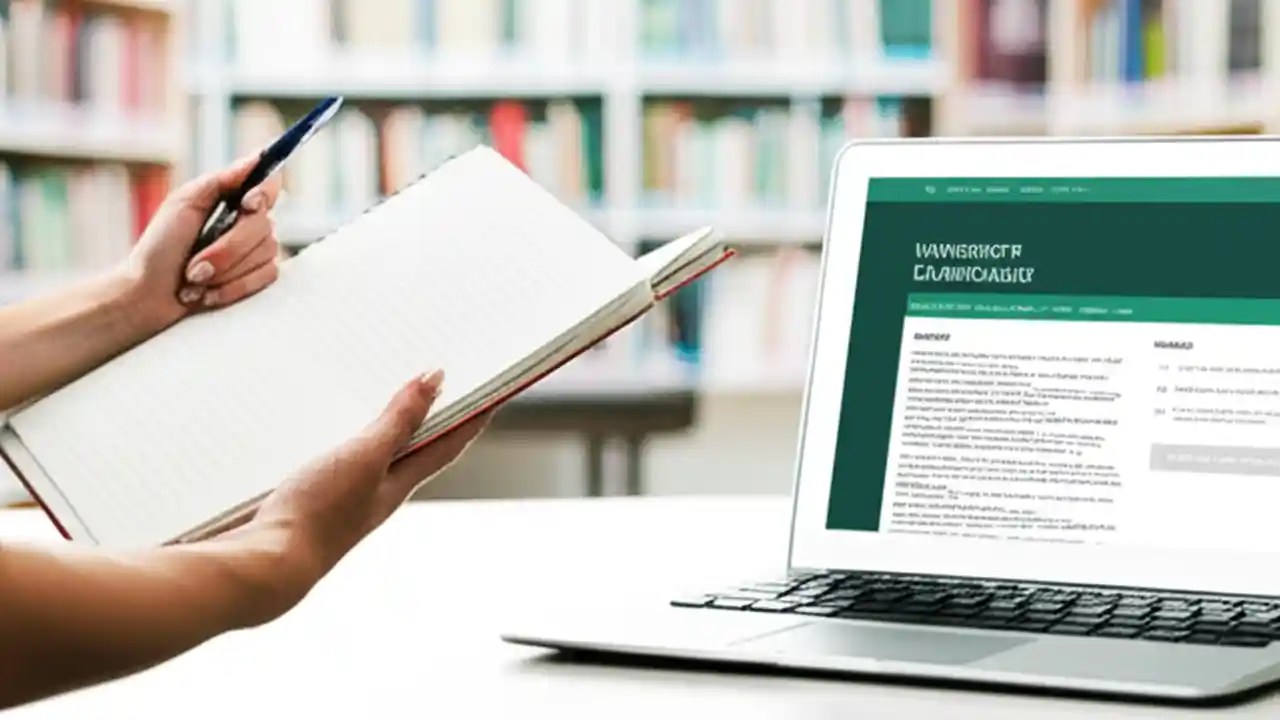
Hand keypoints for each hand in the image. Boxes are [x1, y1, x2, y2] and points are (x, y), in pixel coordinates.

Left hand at [122, 155, 282, 330]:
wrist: (149, 294)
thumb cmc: (159, 247)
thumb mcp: (182, 205)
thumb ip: (219, 181)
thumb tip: (256, 158)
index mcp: (230, 199)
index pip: (268, 184)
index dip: (264, 193)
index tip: (246, 204)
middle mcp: (248, 222)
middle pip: (264, 226)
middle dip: (226, 250)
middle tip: (194, 265)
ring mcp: (256, 251)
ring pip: (265, 254)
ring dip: (224, 272)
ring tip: (195, 280)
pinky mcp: (258, 278)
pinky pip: (265, 277)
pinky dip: (232, 288)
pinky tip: (207, 294)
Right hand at [215, 370, 490, 622]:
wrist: (265, 566)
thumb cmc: (317, 514)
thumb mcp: (365, 457)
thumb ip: (399, 420)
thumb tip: (435, 381)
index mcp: (398, 485)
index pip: (447, 446)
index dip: (473, 418)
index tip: (496, 392)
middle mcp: (378, 494)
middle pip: (418, 452)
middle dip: (436, 421)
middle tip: (450, 392)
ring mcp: (347, 500)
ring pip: (381, 458)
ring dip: (394, 430)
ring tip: (399, 403)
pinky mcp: (315, 501)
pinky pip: (346, 462)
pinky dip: (355, 441)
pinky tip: (338, 436)